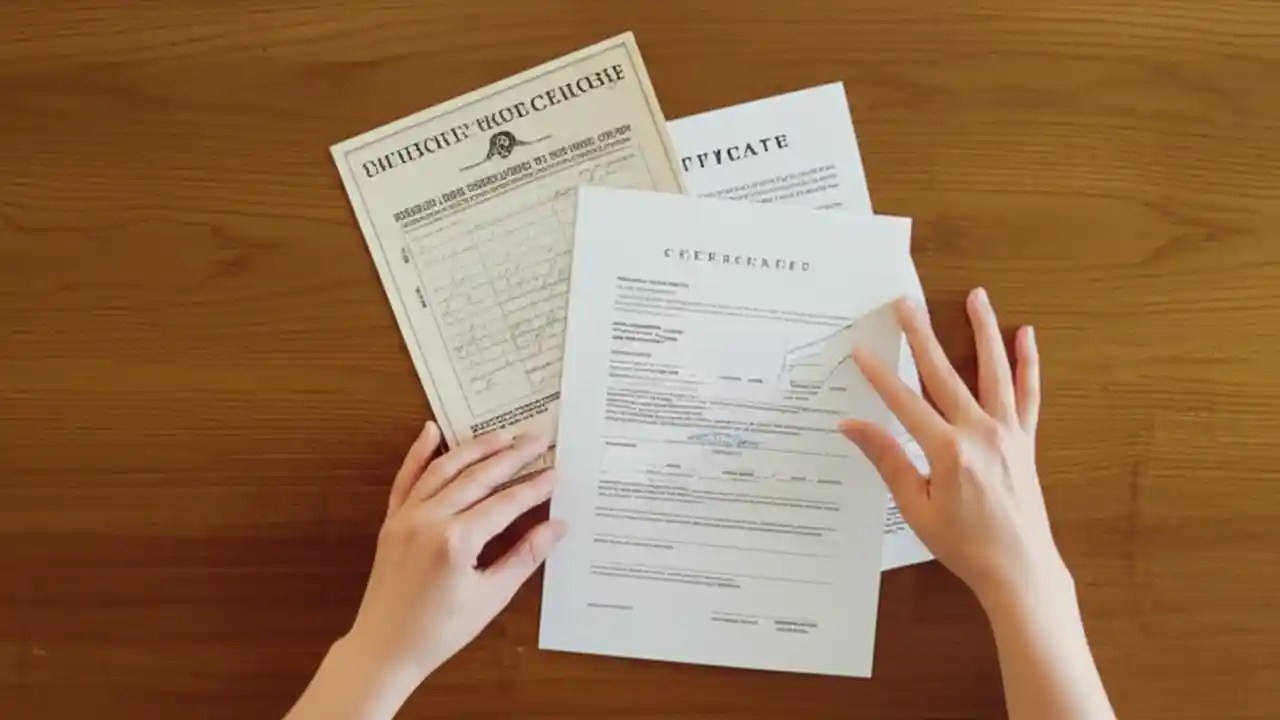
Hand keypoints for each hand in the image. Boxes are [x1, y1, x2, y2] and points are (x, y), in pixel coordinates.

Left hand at [337, 424, 564, 701]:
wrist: (384, 648)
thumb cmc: (440, 631)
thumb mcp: (491, 597)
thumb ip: (524, 556)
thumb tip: (557, 526)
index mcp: (457, 541)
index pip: (506, 503)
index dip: (534, 486)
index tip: (556, 472)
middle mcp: (430, 519)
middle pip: (478, 477)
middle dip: (512, 456)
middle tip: (539, 439)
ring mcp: (406, 516)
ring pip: (444, 468)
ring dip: (475, 448)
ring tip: (503, 435)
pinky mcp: (392, 520)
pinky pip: (406, 478)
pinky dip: (418, 452)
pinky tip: (430, 430)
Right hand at [840, 289, 1069, 610]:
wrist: (1020, 569)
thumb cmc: (965, 546)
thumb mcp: (916, 508)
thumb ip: (888, 460)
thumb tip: (853, 426)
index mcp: (949, 452)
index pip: (905, 403)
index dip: (880, 375)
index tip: (860, 349)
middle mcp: (981, 433)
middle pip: (945, 374)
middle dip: (922, 335)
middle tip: (906, 302)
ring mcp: (1008, 433)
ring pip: (993, 371)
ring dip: (983, 330)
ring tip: (976, 296)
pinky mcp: (1025, 440)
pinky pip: (1028, 394)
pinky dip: (1027, 364)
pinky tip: (1025, 336)